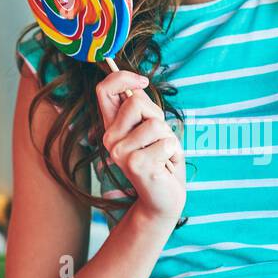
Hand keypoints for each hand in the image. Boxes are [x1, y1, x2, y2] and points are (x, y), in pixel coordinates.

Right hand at [96, 69, 185, 225]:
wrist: (163, 200)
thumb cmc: (162, 161)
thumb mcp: (154, 129)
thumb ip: (144, 109)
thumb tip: (136, 87)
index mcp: (112, 127)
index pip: (104, 90)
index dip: (122, 77)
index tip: (143, 82)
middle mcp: (110, 139)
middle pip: (135, 102)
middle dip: (157, 116)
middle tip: (160, 139)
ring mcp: (119, 152)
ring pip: (154, 123)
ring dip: (168, 138)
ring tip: (163, 155)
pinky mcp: (135, 164)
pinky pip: (166, 142)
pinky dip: (173, 152)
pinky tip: (164, 167)